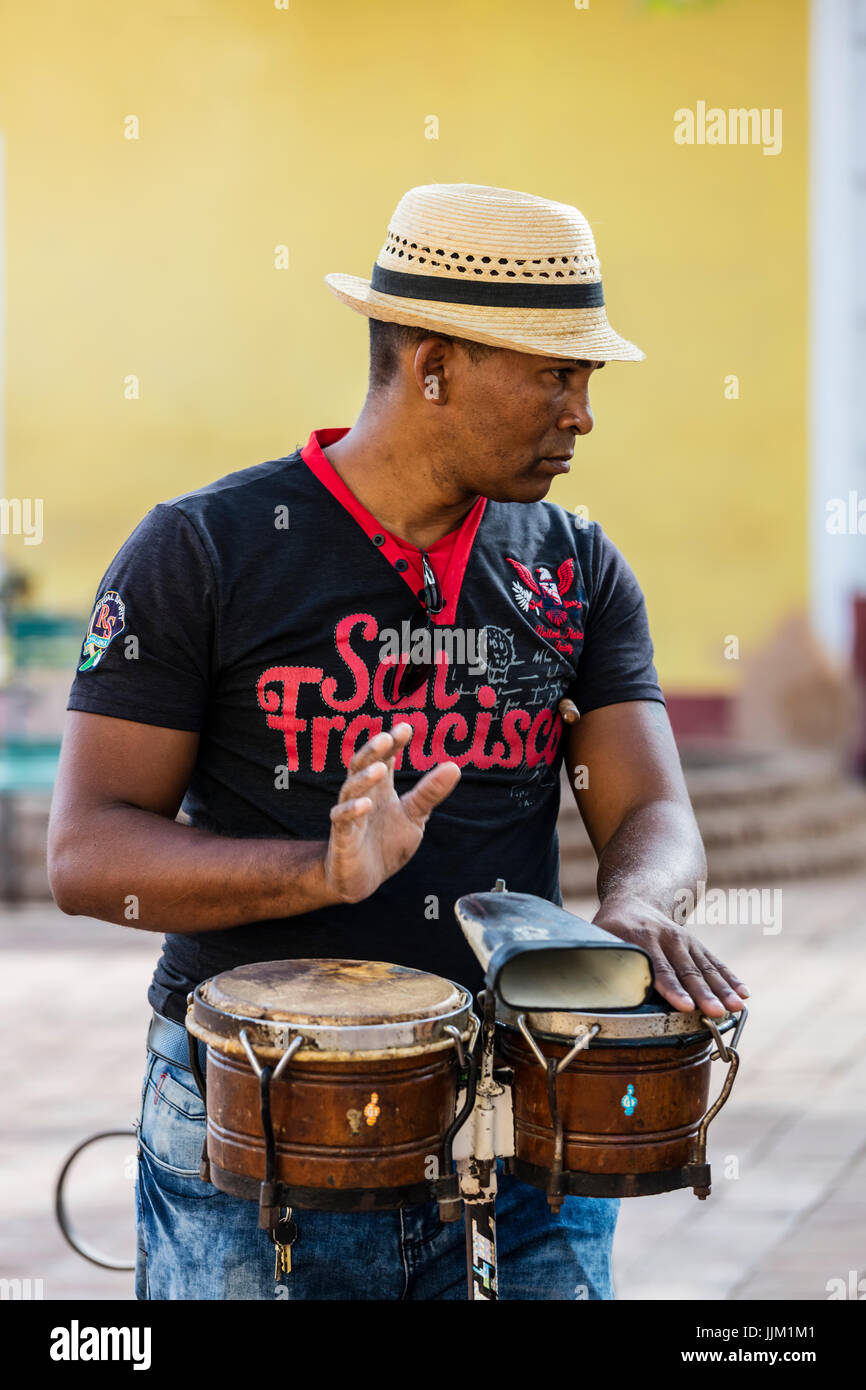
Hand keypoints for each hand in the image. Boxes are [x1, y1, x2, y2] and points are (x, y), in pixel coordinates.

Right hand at [324, 723, 460, 904]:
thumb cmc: (386, 843)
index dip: (392, 742)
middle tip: (387, 737)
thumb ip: (429, 792)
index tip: (406, 727)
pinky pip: (342, 819)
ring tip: (380, 767)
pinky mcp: (342, 837)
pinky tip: (366, 804)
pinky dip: (352, 810)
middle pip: (361, 765)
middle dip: (373, 750)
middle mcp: (362, 795)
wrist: (363, 880)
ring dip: (364, 778)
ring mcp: (350, 814)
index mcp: (380, 788)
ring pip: (350, 788)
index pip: (384, 757)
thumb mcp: (414, 816)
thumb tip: (454, 766)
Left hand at [593, 895, 749, 1017]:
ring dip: (722, 989)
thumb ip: (604, 958)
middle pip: (687, 971)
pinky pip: (716, 963)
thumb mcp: (601, 937)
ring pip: (705, 968)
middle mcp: (668, 938)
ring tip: (735, 1008)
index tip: (685, 1006)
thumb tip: (600, 989)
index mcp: (642, 938)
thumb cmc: (613, 927)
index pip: (659, 969)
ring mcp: (685, 941)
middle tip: (716, 1012)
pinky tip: (744, 995)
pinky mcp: (696, 945)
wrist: (636, 899)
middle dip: (703, 993)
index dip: (672, 989)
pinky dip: (731, 979)